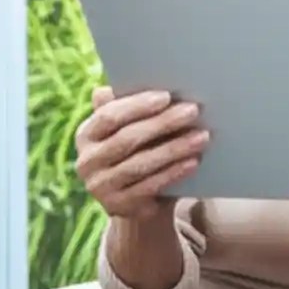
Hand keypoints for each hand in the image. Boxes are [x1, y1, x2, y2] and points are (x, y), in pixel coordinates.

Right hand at [74, 87, 208, 219]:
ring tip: (202, 136)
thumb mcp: (129, 129)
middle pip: (127, 139)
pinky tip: (193, 162)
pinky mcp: (118, 207)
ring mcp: (100, 187)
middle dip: (163, 123)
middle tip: (192, 110)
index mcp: (86, 134)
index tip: (166, 96)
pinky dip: (173, 173)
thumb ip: (129, 108)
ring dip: (174, 148)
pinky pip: (149, 187)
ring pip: (140, 164)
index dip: (137, 105)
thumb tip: (136, 80)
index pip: (109, 116)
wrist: (138, 202)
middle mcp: (87, 162)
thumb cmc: (138, 151)